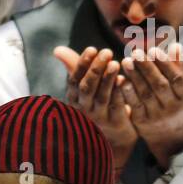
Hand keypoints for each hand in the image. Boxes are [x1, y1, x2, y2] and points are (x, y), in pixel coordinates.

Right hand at [54, 45, 136, 168]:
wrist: (114, 135)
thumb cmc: (98, 103)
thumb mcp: (85, 86)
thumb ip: (75, 67)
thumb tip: (57, 49)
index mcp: (75, 98)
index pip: (75, 80)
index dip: (82, 64)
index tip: (92, 48)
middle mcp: (84, 108)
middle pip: (87, 88)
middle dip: (96, 69)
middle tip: (106, 51)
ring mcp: (100, 117)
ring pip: (102, 96)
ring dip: (108, 79)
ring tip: (115, 63)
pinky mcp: (116, 123)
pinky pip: (117, 106)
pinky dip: (120, 93)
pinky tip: (125, 80)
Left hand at [120, 43, 182, 167]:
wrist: (169, 133)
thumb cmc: (178, 100)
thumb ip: (182, 67)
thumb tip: (175, 46)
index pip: (177, 78)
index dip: (165, 64)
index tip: (153, 50)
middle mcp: (174, 107)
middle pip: (160, 86)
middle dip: (147, 68)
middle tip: (136, 52)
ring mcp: (158, 116)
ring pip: (146, 94)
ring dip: (135, 77)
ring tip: (126, 61)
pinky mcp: (143, 122)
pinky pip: (135, 105)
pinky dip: (128, 92)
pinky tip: (122, 79)